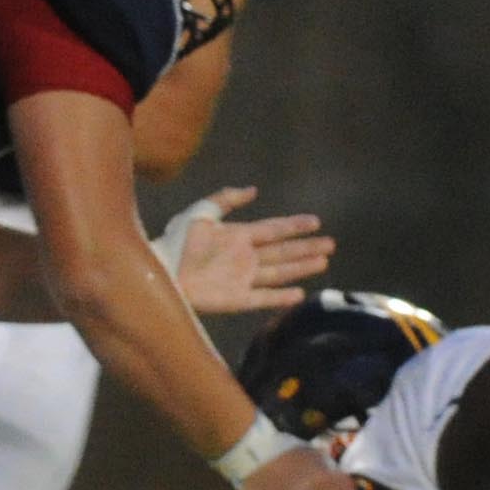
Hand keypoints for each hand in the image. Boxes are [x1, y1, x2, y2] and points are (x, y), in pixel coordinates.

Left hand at [169, 186, 333, 313]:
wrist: (159, 271)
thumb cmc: (175, 242)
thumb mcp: (200, 213)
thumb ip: (226, 200)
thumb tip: (254, 190)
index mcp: (238, 235)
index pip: (273, 229)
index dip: (294, 225)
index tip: (316, 221)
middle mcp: (245, 257)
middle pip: (283, 252)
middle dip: (306, 248)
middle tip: (331, 244)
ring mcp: (242, 279)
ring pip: (279, 273)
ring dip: (301, 268)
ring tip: (323, 262)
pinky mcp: (236, 299)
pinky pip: (263, 298)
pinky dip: (281, 297)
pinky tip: (299, 294)